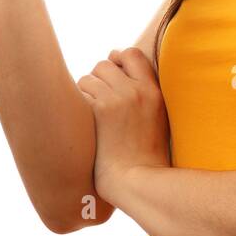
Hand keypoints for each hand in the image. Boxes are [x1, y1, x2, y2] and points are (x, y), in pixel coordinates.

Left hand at [77, 48, 171, 206]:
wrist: (137, 180)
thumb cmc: (144, 158)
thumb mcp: (157, 121)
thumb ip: (145, 99)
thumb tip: (121, 81)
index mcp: (154, 91)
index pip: (132, 55)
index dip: (117, 58)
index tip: (110, 70)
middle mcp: (138, 89)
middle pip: (106, 63)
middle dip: (97, 77)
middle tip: (95, 97)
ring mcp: (121, 97)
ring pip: (90, 76)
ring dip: (85, 90)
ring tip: (88, 111)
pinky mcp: (103, 109)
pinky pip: (81, 91)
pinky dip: (77, 102)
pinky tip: (81, 120)